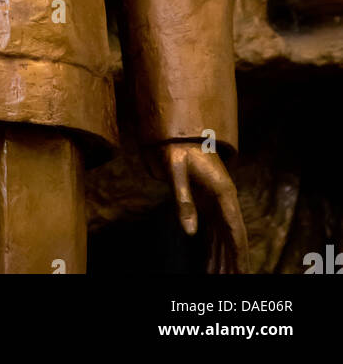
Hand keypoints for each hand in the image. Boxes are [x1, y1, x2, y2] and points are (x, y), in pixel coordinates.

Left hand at [164, 142, 250, 272]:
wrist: (177, 134)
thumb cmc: (177, 148)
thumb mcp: (175, 169)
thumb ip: (182, 199)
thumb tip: (190, 233)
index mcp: (223, 192)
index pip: (235, 228)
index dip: (239, 253)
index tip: (243, 272)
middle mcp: (225, 200)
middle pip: (232, 238)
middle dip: (233, 263)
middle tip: (230, 283)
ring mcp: (218, 204)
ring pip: (223, 239)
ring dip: (222, 261)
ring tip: (218, 281)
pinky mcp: (208, 206)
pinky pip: (214, 234)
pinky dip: (213, 252)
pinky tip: (210, 268)